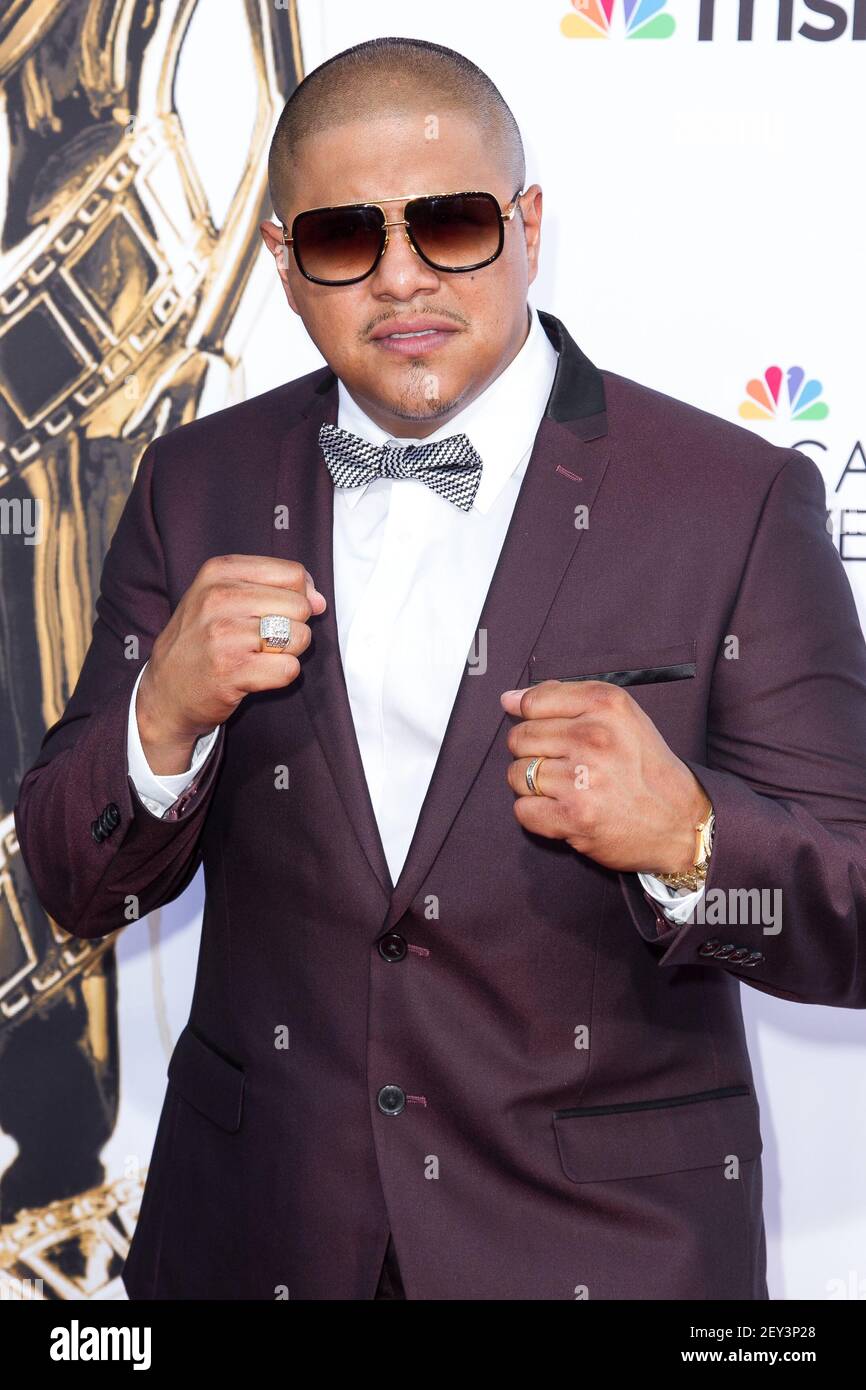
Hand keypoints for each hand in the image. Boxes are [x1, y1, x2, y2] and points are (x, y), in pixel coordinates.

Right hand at [137, 554, 325, 773]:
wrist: (164, 692)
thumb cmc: (202, 641)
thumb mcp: (223, 598)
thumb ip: (274, 589)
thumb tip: (319, 601)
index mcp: (218, 572)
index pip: (292, 573)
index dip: (299, 596)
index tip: (281, 612)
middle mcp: (217, 598)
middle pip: (299, 606)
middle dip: (292, 627)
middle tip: (262, 641)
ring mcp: (222, 635)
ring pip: (297, 637)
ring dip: (287, 653)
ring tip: (257, 657)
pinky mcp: (230, 671)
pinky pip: (288, 669)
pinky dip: (281, 676)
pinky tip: (255, 675)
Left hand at [500, 679, 708, 873]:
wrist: (681, 821)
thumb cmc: (645, 767)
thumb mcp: (620, 717)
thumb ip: (565, 700)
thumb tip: (509, 699)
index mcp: (606, 705)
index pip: (533, 702)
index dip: (531, 718)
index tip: (547, 731)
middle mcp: (594, 737)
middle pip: (520, 738)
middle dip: (533, 753)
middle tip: (563, 765)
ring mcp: (582, 778)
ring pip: (517, 774)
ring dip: (533, 785)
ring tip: (564, 788)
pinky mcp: (575, 817)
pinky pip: (523, 809)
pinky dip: (537, 813)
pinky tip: (561, 809)